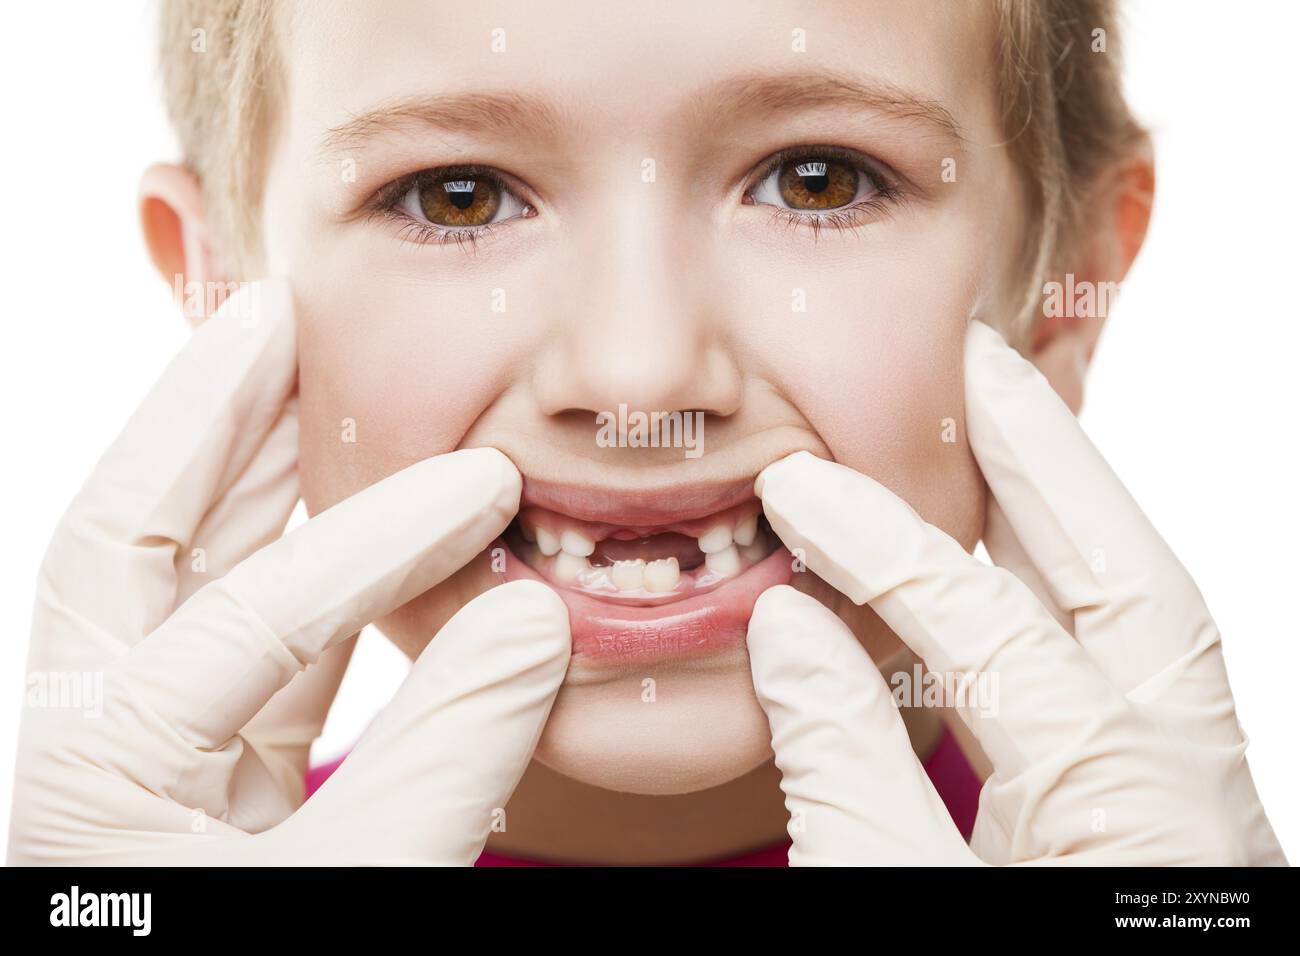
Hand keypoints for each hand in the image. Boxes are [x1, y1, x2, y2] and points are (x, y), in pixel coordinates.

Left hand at [9, 281, 569, 864]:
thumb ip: (445, 765)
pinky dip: (304, 561)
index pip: (241, 626)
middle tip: (272, 310)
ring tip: (305, 371)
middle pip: (131, 536)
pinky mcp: (199, 766)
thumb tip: (541, 621)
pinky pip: (241, 629)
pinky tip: (355, 509)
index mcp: (94, 774)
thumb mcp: (349, 892)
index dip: (374, 554)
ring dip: (250, 470)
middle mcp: (95, 738)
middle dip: (206, 418)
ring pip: (182, 570)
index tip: (486, 494)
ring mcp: (143, 746)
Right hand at [745, 320, 1286, 865]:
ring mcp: (1183, 808)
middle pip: (1129, 581)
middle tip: (977, 363)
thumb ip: (842, 769)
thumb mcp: (889, 895)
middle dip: (1047, 460)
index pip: (989, 627)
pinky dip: (1049, 605)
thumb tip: (790, 632)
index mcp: (1129, 810)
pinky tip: (988, 574)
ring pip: (1138, 622)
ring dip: (1056, 520)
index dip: (882, 546)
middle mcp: (1186, 793)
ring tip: (987, 436)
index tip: (801, 490)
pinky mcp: (1150, 826)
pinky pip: (1118, 677)